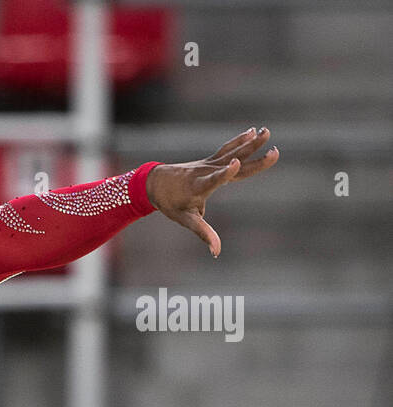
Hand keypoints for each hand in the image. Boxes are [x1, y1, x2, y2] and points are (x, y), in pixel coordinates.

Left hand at [144, 126, 279, 256]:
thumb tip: (216, 252)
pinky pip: (227, 149)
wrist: (155, 183)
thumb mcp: (185, 219)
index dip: (225, 173)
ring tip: (266, 131)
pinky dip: (239, 141)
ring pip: (232, 152)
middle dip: (251, 157)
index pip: (214, 179)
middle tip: (274, 150)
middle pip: (232, 163)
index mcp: (199, 187)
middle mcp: (206, 172)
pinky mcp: (210, 161)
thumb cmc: (170, 203)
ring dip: (250, 143)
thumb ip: (202, 233)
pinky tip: (253, 132)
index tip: (235, 163)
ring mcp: (208, 164)